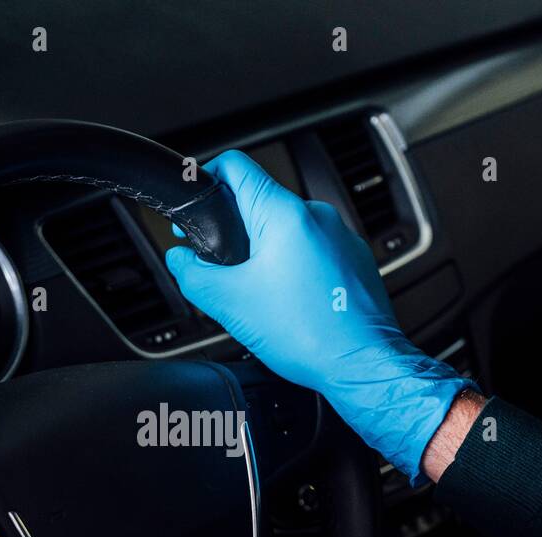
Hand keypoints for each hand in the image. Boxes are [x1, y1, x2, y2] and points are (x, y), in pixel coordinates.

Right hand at [165, 150, 473, 484]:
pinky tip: (287, 299)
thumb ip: (193, 274)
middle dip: (232, 228)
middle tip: (217, 261)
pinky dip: (292, 266)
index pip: (236, 166)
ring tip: (255, 290)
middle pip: (260, 201)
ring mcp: (341, 237)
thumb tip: (179, 260)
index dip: (206, 177)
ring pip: (287, 229)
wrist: (363, 365)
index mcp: (285, 214)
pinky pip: (312, 250)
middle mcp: (317, 216)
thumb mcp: (230, 304)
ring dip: (263, 251)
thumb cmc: (310, 335)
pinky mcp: (354, 260)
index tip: (195, 204)